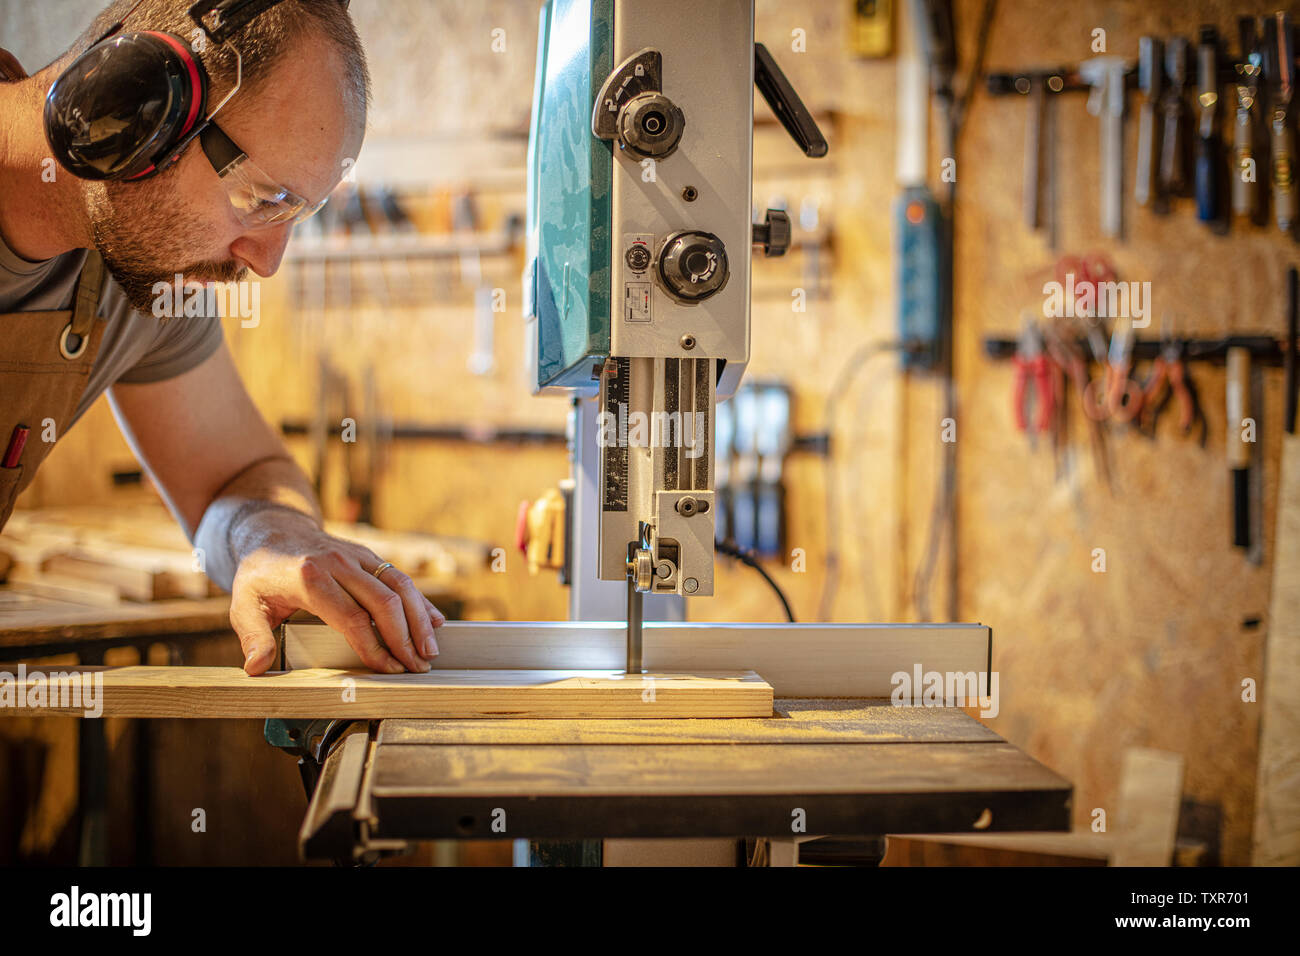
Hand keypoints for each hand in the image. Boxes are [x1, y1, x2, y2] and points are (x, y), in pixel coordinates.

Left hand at [227, 509, 445, 674]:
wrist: (272, 530)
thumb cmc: (259, 573)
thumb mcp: (244, 604)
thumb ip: (253, 636)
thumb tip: (256, 667)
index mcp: (310, 578)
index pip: (353, 618)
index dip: (374, 648)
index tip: (388, 670)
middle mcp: (339, 563)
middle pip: (384, 602)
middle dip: (405, 638)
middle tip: (417, 666)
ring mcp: (357, 556)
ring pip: (399, 585)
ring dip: (420, 619)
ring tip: (430, 650)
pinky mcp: (368, 556)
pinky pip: (400, 577)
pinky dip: (419, 601)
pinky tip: (435, 621)